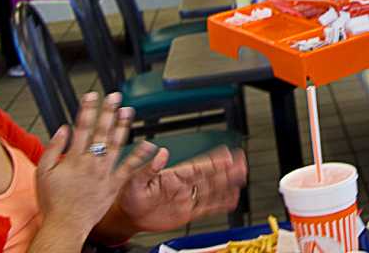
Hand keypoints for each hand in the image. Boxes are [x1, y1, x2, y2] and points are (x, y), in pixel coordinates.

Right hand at [35, 93, 156, 241]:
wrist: (66, 225)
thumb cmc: (53, 201)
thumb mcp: (43, 172)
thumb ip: (53, 148)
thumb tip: (64, 129)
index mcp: (73, 158)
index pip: (82, 127)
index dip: (88, 109)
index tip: (92, 95)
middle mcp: (91, 162)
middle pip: (101, 132)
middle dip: (108, 111)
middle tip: (115, 96)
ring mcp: (104, 173)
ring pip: (116, 144)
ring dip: (123, 126)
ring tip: (129, 110)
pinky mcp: (114, 184)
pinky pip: (130, 168)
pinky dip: (140, 156)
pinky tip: (149, 144)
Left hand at [117, 145, 247, 232]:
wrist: (126, 215)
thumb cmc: (128, 195)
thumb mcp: (135, 179)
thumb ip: (149, 167)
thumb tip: (161, 153)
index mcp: (173, 175)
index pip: (198, 166)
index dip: (213, 161)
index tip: (227, 154)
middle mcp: (183, 186)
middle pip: (210, 176)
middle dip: (227, 170)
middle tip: (242, 162)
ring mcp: (186, 199)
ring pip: (212, 190)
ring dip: (227, 184)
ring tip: (242, 177)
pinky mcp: (186, 213)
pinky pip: (207, 207)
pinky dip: (220, 203)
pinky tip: (231, 198)